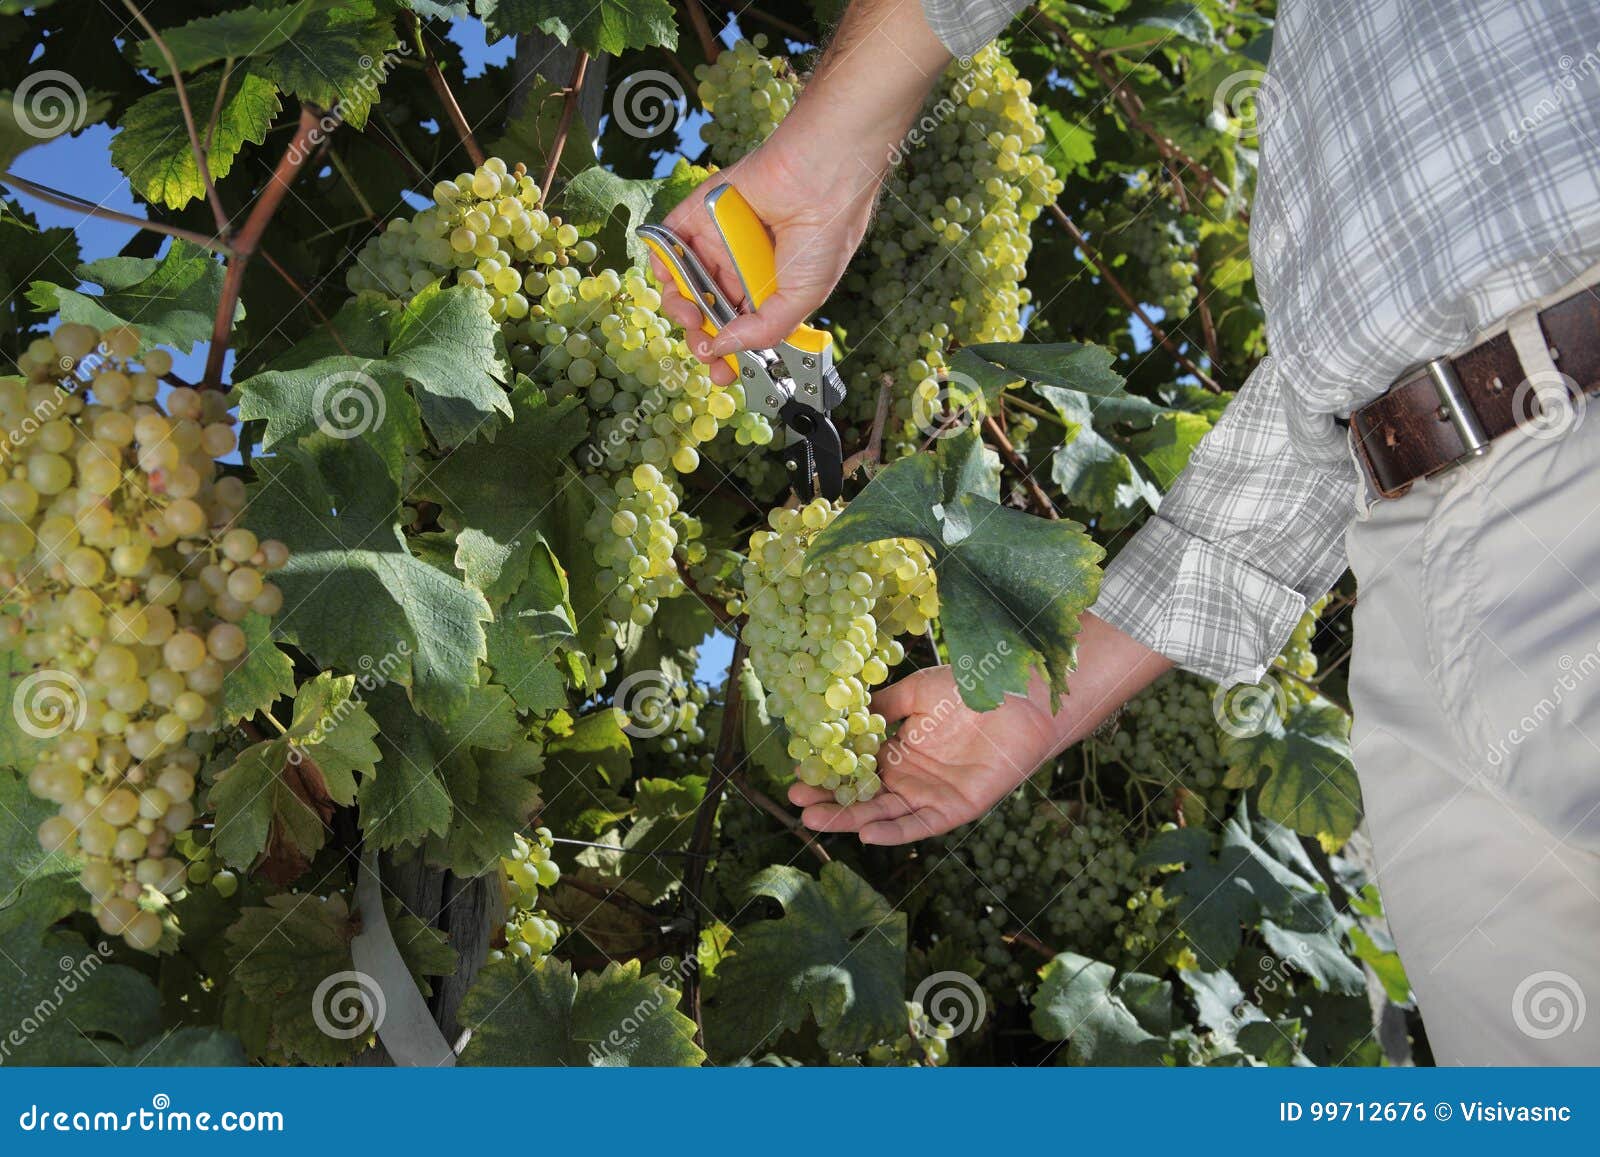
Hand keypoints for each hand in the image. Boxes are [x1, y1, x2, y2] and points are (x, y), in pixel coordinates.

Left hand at [653, 142, 879, 386]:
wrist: (819, 178)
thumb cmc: (824, 233)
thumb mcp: (800, 298)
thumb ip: (764, 330)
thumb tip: (725, 349)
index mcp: (769, 288)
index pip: (739, 328)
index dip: (728, 353)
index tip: (721, 373)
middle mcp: (741, 267)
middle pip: (708, 309)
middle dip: (701, 334)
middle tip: (702, 346)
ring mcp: (718, 241)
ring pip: (685, 282)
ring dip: (680, 305)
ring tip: (689, 315)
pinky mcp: (698, 213)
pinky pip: (669, 242)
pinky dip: (661, 262)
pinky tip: (668, 279)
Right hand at [787, 666, 1060, 843]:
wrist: (1018, 695)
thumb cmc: (970, 687)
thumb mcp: (918, 691)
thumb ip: (884, 707)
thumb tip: (845, 714)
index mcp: (901, 749)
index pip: (856, 768)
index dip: (828, 772)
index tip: (796, 772)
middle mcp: (912, 776)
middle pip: (864, 795)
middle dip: (829, 799)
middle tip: (796, 800)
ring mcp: (932, 794)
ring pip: (884, 813)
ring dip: (850, 818)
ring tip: (813, 818)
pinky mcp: (957, 808)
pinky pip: (921, 825)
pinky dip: (895, 832)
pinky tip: (867, 833)